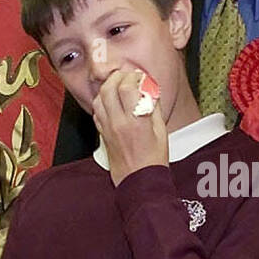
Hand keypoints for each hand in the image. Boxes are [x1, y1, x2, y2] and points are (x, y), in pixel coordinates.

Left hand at [92, 68, 167, 185]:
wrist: (139, 181)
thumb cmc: (153, 160)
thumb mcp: (161, 131)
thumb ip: (153, 107)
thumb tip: (149, 90)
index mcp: (136, 121)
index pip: (127, 87)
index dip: (133, 77)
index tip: (140, 78)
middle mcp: (118, 123)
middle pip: (108, 88)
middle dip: (118, 77)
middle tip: (128, 77)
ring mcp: (107, 128)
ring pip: (99, 98)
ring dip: (108, 87)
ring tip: (119, 87)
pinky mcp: (102, 134)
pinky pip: (96, 111)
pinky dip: (103, 102)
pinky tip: (112, 102)